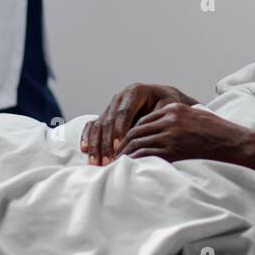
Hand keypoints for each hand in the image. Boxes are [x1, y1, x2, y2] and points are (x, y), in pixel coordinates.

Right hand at [81, 82, 197, 164]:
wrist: (164, 99)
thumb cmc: (169, 106)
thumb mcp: (170, 108)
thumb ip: (159, 119)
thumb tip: (151, 137)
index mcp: (135, 92)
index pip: (124, 111)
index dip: (120, 129)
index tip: (119, 146)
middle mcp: (120, 97)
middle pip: (108, 120)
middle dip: (106, 143)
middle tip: (108, 161)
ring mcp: (111, 106)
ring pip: (99, 125)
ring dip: (96, 144)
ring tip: (96, 162)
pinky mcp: (106, 115)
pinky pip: (93, 125)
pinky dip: (88, 137)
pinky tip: (85, 149)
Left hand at [115, 103, 251, 164]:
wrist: (233, 140)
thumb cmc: (218, 133)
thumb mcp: (195, 118)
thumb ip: (178, 122)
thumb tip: (164, 134)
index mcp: (172, 109)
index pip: (142, 121)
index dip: (129, 134)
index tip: (121, 144)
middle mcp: (168, 118)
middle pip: (136, 131)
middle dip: (122, 144)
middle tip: (111, 156)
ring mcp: (170, 133)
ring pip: (138, 142)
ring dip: (124, 154)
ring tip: (116, 164)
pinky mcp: (174, 148)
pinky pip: (147, 153)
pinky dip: (134, 160)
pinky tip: (128, 167)